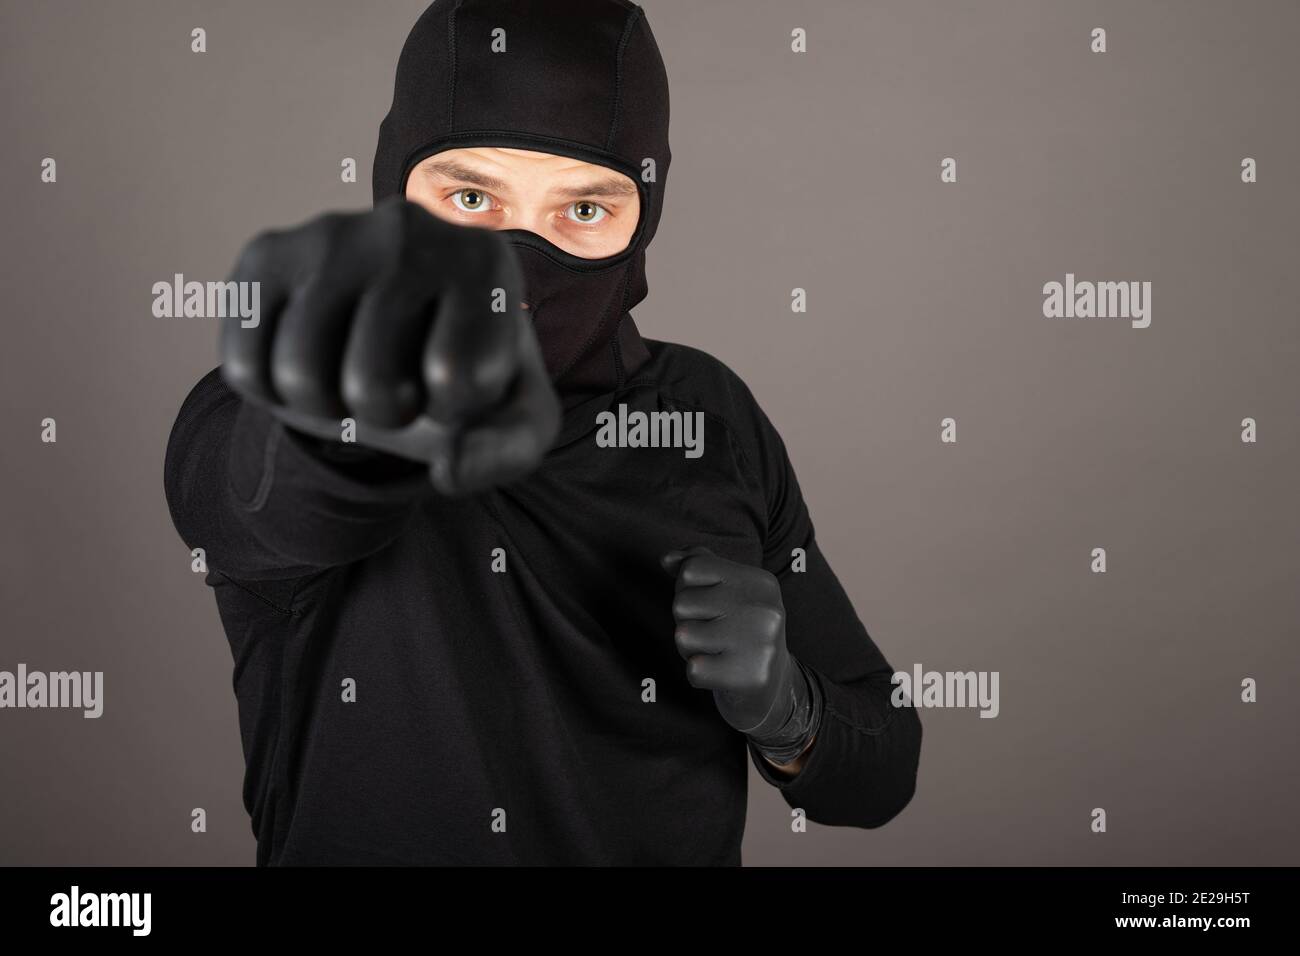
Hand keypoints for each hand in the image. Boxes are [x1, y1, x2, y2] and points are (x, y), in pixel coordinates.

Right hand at [219, 197, 560, 495]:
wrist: (403, 328)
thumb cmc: (466, 373)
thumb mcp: (514, 418)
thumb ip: (510, 450)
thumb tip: (451, 469)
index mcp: (483, 261)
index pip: (459, 382)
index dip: (455, 410)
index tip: (460, 378)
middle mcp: (408, 229)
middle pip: (370, 386)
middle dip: (385, 415)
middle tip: (398, 384)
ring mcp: (330, 235)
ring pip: (300, 375)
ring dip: (326, 408)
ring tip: (354, 373)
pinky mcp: (267, 253)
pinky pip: (245, 362)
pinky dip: (273, 392)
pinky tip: (313, 357)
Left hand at [660, 546, 797, 738]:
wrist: (774, 686)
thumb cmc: (741, 632)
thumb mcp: (728, 592)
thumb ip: (698, 566)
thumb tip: (667, 558)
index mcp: (760, 582)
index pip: (693, 568)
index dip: (687, 588)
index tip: (709, 605)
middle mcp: (765, 609)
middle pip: (682, 602)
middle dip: (688, 621)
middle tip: (714, 634)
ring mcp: (761, 644)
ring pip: (683, 636)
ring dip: (690, 649)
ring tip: (716, 652)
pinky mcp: (751, 677)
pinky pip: (694, 670)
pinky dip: (699, 674)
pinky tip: (720, 672)